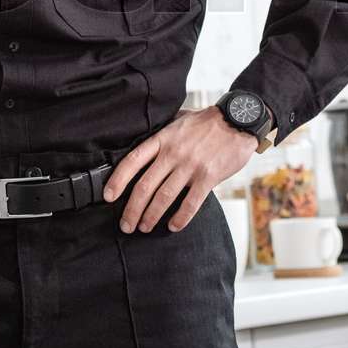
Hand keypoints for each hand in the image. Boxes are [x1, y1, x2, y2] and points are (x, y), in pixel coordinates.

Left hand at [102, 105, 256, 232]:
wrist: (238, 120)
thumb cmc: (207, 122)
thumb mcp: (179, 120)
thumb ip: (162, 133)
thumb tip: (145, 144)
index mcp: (163, 139)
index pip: (133, 161)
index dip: (117, 180)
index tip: (108, 196)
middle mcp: (173, 153)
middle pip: (145, 186)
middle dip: (132, 209)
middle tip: (126, 224)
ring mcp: (191, 166)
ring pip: (164, 197)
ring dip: (151, 216)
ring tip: (144, 227)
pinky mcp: (208, 177)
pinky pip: (191, 203)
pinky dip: (181, 218)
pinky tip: (173, 226)